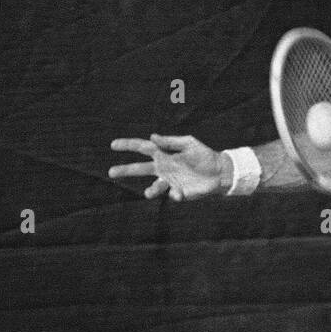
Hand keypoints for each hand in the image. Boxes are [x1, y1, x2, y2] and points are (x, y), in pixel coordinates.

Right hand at [108, 134, 224, 201]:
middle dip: (125, 170)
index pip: (142, 148)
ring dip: (150, 190)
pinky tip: (180, 193)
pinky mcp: (179, 192)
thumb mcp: (188, 143)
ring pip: (154, 187)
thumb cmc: (204, 155)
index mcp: (163, 154)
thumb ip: (170, 141)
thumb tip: (152, 137)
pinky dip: (175, 194)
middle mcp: (163, 168)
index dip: (128, 145)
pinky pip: (172, 195)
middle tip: (110, 172)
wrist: (220, 171)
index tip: (113, 145)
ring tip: (148, 193)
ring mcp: (170, 181)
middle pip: (140, 169)